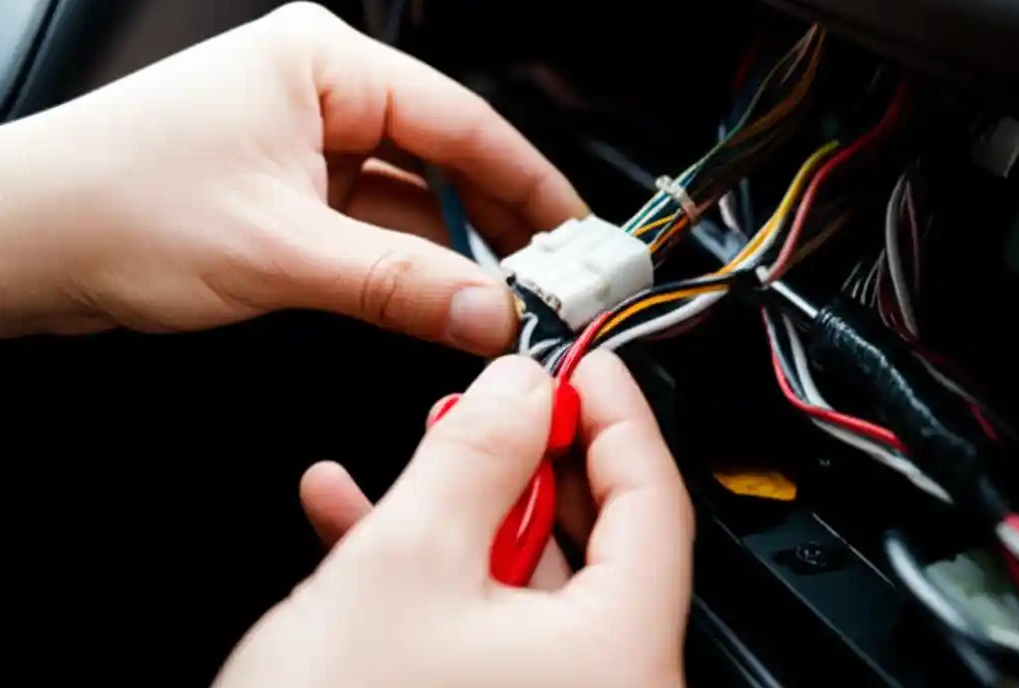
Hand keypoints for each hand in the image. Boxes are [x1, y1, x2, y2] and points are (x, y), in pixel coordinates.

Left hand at [0, 2, 583, 350]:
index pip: (460, 119)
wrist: (17, 244)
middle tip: (552, 280)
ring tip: (504, 303)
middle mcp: (314, 92)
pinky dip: (405, 267)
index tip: (574, 233)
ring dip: (451, 254)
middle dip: (497, 223)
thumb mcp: (284, 252)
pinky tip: (442, 302)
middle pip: (440, 158)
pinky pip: (368, 228)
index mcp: (320, 62)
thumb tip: (489, 311)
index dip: (528, 182)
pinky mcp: (282, 194)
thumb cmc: (113, 204)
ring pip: (406, 201)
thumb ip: (403, 286)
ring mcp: (298, 145)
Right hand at [213, 352, 693, 686]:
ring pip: (522, 586)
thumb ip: (474, 457)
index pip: (654, 500)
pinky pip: (480, 632)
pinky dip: (432, 577)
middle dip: (526, 460)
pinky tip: (364, 527)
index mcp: (621, 655)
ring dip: (464, 512)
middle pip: (592, 542)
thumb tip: (518, 392)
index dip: (615, 415)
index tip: (582, 362)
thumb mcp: (406, 562)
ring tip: (417, 452)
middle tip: (494, 405)